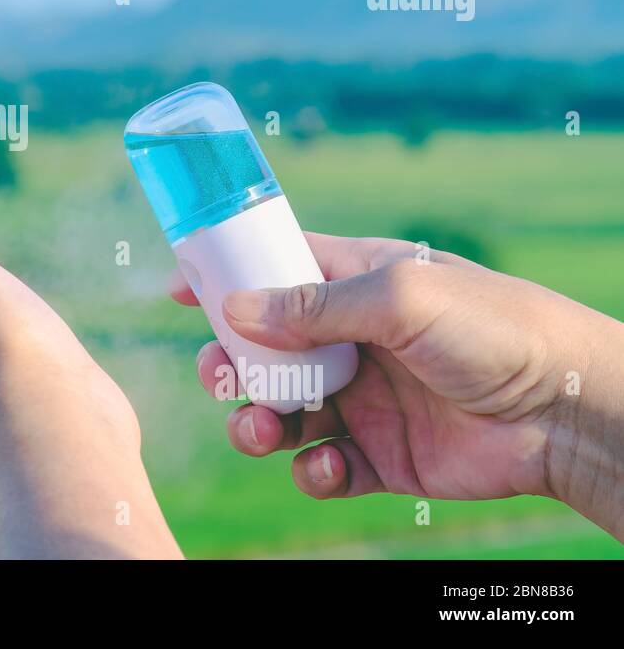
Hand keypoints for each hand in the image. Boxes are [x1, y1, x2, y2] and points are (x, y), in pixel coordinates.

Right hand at [181, 233, 623, 539]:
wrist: (564, 413)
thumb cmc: (493, 329)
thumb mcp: (399, 295)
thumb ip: (314, 306)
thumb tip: (235, 310)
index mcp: (356, 283)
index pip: (276, 269)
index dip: (225, 275)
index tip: (176, 288)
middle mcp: (353, 339)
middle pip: (263, 350)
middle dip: (229, 365)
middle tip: (220, 378)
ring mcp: (365, 398)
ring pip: (282, 411)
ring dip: (256, 422)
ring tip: (260, 430)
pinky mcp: (381, 455)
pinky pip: (322, 465)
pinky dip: (311, 470)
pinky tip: (325, 466)